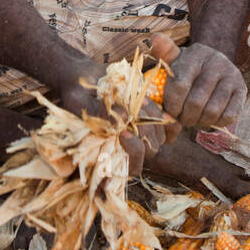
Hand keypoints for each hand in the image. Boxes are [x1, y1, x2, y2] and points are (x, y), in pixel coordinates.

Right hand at [57, 57, 174, 173]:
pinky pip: (171, 129)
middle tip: (133, 109)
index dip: (134, 152)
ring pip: (161, 138)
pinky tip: (154, 106)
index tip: (123, 132)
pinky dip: (166, 119)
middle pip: (151, 151)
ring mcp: (142, 137)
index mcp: (110, 154)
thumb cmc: (78, 96)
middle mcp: (128, 150)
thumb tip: (124, 119)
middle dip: (145, 130)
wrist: (83, 81)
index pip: (133, 168)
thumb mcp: (81, 103)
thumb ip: (99, 113)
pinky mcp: (152, 122)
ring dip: (153, 119)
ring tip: (139, 102)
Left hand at [149, 32, 246, 132]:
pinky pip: (228, 116)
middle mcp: (217, 62)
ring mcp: (232, 75)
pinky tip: (207, 118)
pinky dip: (215, 122)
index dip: (172, 104)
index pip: (179, 85)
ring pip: (212, 111)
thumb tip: (155, 38)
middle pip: (195, 102)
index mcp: (196, 54)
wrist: (214, 67)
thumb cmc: (188, 67)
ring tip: (193, 119)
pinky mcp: (242, 89)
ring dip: (199, 121)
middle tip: (181, 119)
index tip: (169, 111)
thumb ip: (163, 52)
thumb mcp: (175, 58)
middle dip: (185, 117)